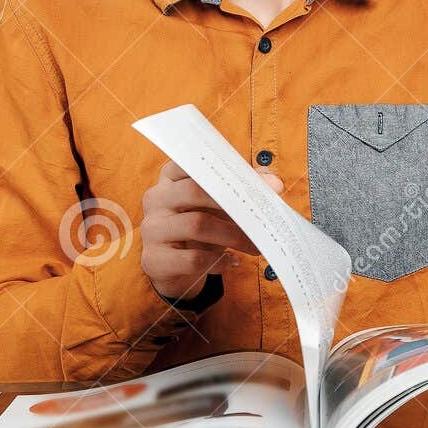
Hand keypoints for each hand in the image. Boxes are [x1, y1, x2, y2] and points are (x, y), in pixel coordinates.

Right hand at [139, 160, 282, 300]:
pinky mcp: (154, 259)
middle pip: (194, 191)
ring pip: (196, 225)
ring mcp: (152, 229)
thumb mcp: (217, 203)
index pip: (191, 162)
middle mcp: (156, 198)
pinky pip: (192, 259)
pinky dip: (218, 262)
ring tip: (254, 246)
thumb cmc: (199, 223)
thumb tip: (275, 184)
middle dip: (234, 206)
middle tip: (261, 221)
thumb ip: (244, 187)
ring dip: (232, 236)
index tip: (255, 183)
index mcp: (170, 177)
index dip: (224, 171)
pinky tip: (232, 262)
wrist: (173, 265)